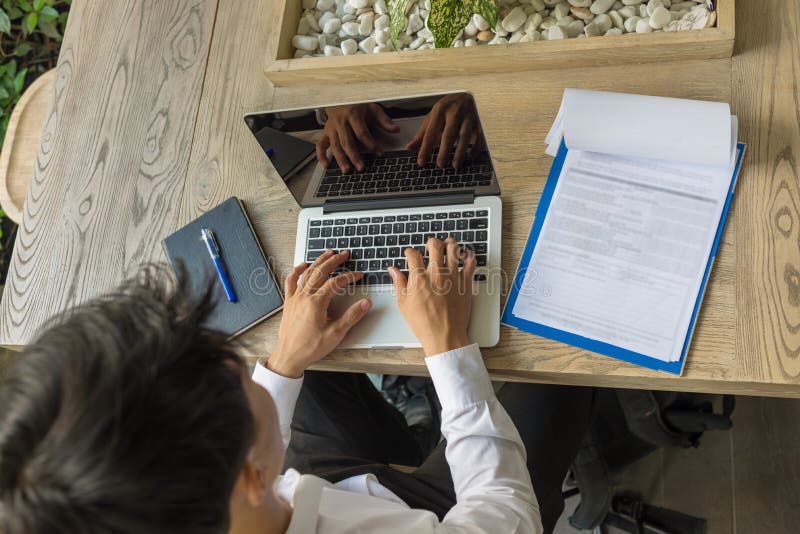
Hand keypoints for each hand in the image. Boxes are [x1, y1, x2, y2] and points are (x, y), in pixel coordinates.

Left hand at [268, 250, 371, 377]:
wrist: (289, 357)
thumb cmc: (310, 347)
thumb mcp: (336, 334)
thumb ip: (352, 316)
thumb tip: (366, 303)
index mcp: (316, 303)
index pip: (335, 283)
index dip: (349, 277)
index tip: (358, 275)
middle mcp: (304, 296)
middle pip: (320, 271)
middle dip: (334, 261)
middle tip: (344, 253)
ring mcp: (294, 298)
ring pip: (307, 273)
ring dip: (318, 261)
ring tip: (328, 253)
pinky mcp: (289, 302)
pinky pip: (291, 281)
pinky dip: (296, 270)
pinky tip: (302, 265)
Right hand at [316, 103, 399, 172]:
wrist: (341, 98)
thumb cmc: (358, 105)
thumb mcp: (372, 108)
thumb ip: (384, 120)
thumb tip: (396, 130)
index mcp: (353, 115)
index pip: (362, 132)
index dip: (371, 143)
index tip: (379, 152)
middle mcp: (340, 122)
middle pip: (347, 141)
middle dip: (354, 156)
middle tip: (361, 168)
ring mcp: (332, 128)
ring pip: (335, 146)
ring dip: (341, 159)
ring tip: (347, 170)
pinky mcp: (326, 133)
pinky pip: (321, 145)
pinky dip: (321, 156)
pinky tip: (326, 166)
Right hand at [388, 238, 475, 355]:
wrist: (445, 336)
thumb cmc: (424, 324)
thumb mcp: (404, 304)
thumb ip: (399, 283)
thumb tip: (393, 270)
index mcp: (419, 278)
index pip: (413, 254)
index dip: (410, 252)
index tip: (410, 255)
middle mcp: (437, 274)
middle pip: (435, 244)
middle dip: (431, 242)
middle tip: (430, 246)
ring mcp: (453, 276)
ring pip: (453, 248)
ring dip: (449, 244)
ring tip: (447, 247)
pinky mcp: (466, 282)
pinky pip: (470, 262)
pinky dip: (468, 256)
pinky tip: (463, 257)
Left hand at [407, 93, 482, 168]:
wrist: (466, 94)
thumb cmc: (447, 108)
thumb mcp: (432, 117)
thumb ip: (422, 133)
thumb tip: (410, 147)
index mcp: (439, 111)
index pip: (430, 132)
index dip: (425, 148)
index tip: (421, 161)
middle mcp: (454, 112)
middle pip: (449, 134)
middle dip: (444, 150)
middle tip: (440, 165)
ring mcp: (468, 116)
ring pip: (465, 136)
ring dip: (460, 151)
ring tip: (455, 165)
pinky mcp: (478, 121)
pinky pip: (478, 136)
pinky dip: (475, 148)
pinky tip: (470, 157)